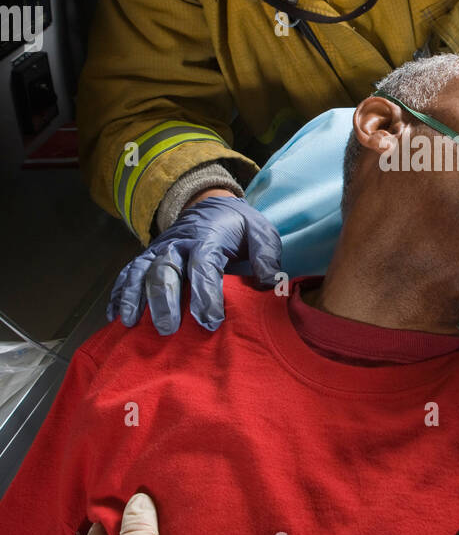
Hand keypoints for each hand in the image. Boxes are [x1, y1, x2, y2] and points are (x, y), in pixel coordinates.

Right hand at [107, 194, 282, 334]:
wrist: (210, 205)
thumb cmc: (238, 227)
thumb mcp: (261, 233)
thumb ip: (266, 255)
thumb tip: (268, 281)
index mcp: (208, 237)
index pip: (203, 265)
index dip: (205, 294)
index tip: (210, 322)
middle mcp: (178, 243)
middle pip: (165, 269)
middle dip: (164, 300)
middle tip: (168, 329)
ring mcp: (159, 250)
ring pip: (140, 271)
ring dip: (133, 296)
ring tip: (131, 324)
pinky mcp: (147, 258)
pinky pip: (127, 274)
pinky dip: (118, 294)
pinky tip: (114, 316)